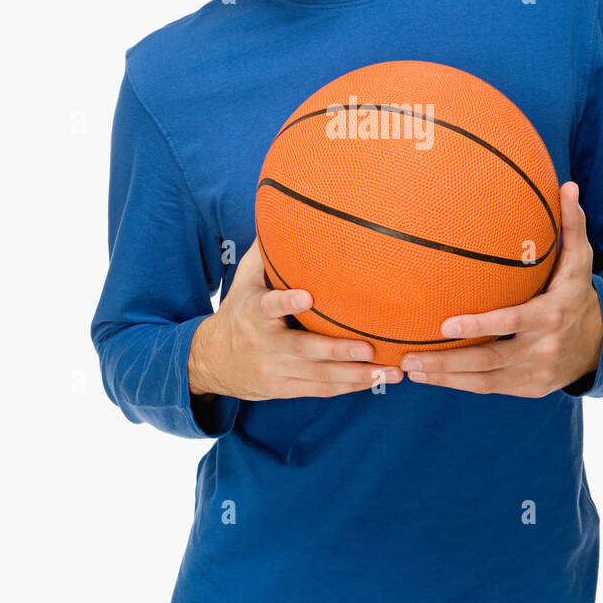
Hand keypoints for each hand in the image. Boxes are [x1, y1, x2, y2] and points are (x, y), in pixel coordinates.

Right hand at [188, 237, 402, 400]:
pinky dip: (350, 387)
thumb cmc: (237, 313)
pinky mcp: (286, 389)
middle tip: (369, 348)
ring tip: (391, 373)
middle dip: (338, 352)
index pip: (269, 306)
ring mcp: (276, 372)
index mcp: (253, 314)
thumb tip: (282, 212)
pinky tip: (377, 382)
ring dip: (357, 377)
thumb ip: (264, 254)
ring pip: (320, 378)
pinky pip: (322, 390)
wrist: (210, 363)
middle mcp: (265, 346)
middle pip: (304, 351)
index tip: (307, 297)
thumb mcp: (243, 282)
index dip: (286, 302)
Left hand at [398, 182, 602, 396]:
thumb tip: (568, 185)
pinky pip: (489, 389)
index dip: (479, 326)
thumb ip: (572, 224)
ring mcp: (537, 374)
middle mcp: (544, 349)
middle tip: (410, 356)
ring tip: (410, 368)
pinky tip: (429, 377)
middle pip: (490, 361)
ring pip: (484, 382)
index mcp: (552, 314)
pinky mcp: (529, 390)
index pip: (511, 322)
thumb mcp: (580, 261)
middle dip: (447, 363)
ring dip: (445, 379)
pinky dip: (458, 385)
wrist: (601, 343)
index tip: (444, 324)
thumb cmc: (576, 293)